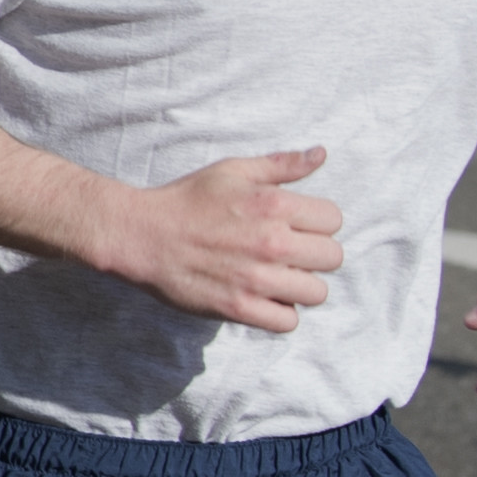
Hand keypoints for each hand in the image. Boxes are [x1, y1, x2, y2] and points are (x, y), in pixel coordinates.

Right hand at [103, 145, 342, 331]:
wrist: (141, 235)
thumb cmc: (186, 200)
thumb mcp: (232, 171)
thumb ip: (281, 165)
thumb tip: (321, 155)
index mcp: (274, 205)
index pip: (334, 220)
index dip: (318, 222)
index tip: (298, 227)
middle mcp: (272, 242)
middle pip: (332, 258)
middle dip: (315, 255)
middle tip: (289, 254)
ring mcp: (257, 278)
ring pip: (317, 293)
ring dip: (301, 287)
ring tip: (279, 278)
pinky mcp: (239, 307)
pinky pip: (288, 322)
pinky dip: (280, 313)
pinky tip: (265, 299)